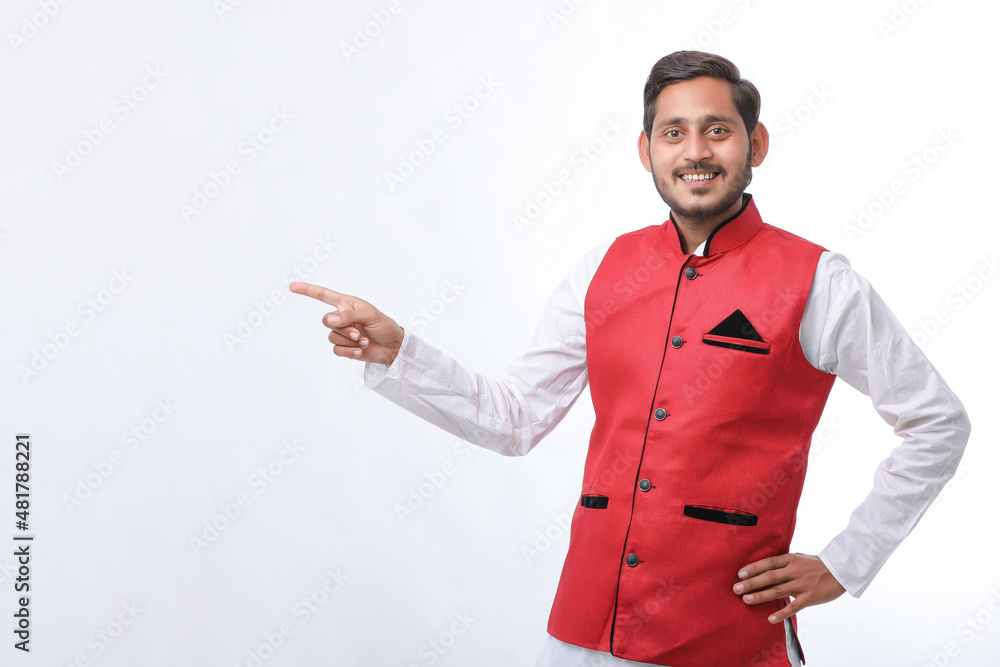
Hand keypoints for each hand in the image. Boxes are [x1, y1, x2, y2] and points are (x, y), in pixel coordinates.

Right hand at [289, 282, 404, 364]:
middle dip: (343, 328)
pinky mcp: (344, 347)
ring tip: (364, 341)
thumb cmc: (384, 326)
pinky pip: (336, 350)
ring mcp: (342, 333)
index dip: (307, 290)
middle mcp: (342, 317)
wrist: (393, 346)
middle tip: (360, 333)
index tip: (292, 287)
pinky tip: (361, 350)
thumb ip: (349, 315)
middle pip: (327, 321)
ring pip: (331, 336)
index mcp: (347, 304)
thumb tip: (330, 321)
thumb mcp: (370, 315)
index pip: (323, 295)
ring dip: (349, 341)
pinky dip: (349, 351)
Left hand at [732, 553, 845, 623]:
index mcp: (791, 559)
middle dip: (751, 583)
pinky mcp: (810, 597)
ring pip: (778, 591)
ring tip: (746, 600)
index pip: (768, 563)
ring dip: (761, 596)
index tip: (739, 574)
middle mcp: (795, 571)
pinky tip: (770, 618)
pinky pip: (793, 606)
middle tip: (736, 589)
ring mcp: (802, 584)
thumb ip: (783, 563)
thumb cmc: (815, 565)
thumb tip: (763, 567)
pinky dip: (781, 613)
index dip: (753, 568)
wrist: (840, 571)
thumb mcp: (798, 558)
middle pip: (769, 577)